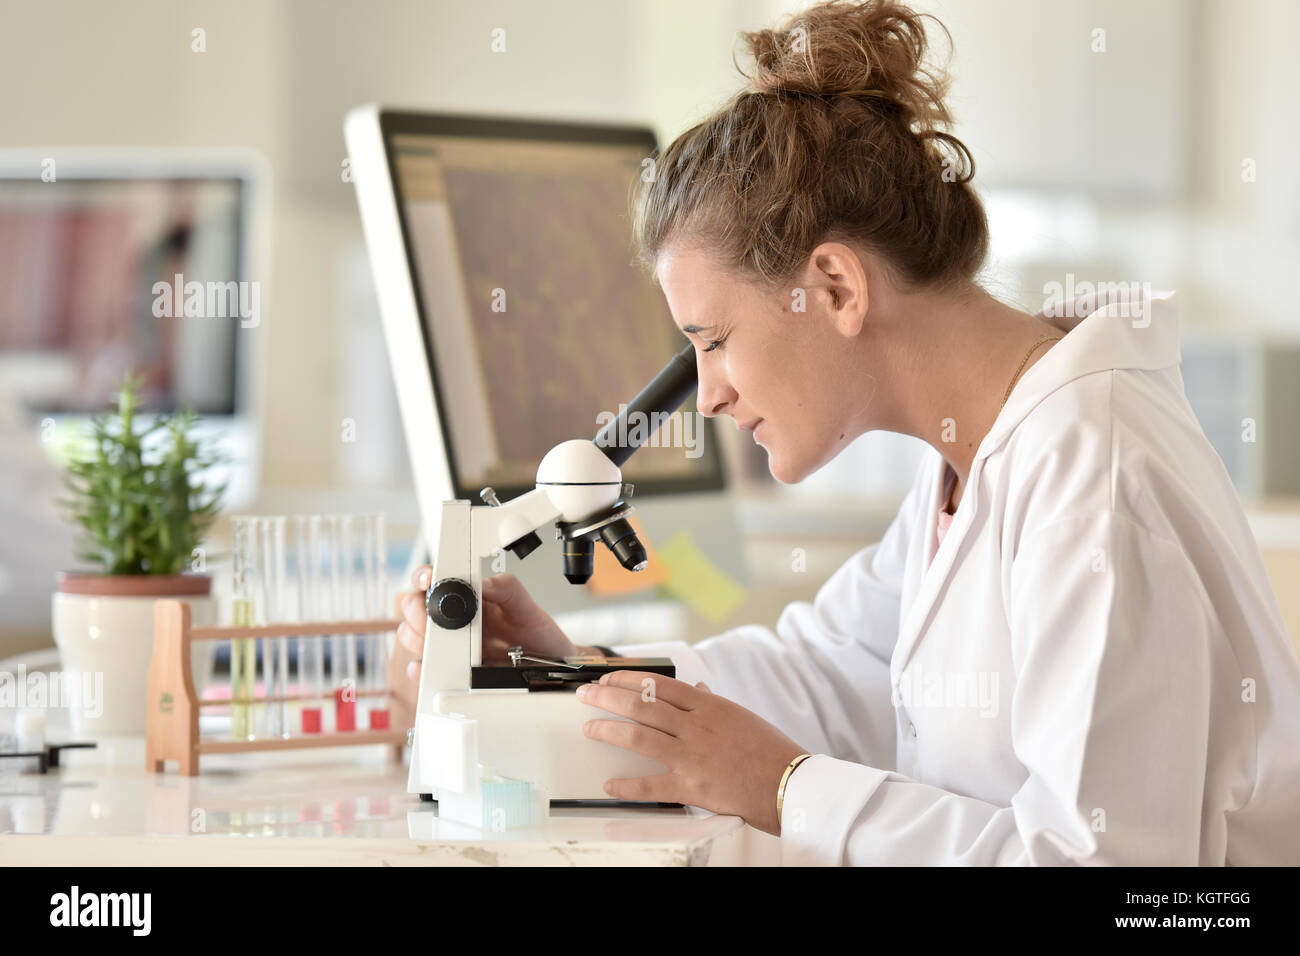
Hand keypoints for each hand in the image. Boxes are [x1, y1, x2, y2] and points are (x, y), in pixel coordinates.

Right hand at [397, 567, 582, 680]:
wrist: (552, 667)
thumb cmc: (538, 636)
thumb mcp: (527, 608)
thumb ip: (507, 589)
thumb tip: (482, 583)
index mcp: (469, 598)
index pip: (434, 580)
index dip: (424, 577)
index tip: (428, 581)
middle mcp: (454, 620)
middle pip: (414, 608)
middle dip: (416, 612)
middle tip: (432, 622)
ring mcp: (450, 645)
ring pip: (412, 636)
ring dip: (416, 639)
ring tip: (437, 645)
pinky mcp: (450, 671)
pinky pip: (423, 669)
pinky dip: (419, 668)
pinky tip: (429, 666)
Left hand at [576, 671, 808, 835]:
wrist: (790, 782)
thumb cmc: (770, 749)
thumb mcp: (740, 716)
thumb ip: (711, 703)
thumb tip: (695, 689)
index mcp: (708, 706)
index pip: (659, 684)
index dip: (628, 678)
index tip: (608, 678)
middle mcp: (696, 726)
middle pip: (642, 704)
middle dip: (607, 697)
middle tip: (585, 694)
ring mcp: (692, 756)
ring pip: (640, 736)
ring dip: (608, 730)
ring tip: (588, 728)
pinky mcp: (692, 786)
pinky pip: (651, 784)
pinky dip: (627, 785)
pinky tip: (610, 784)